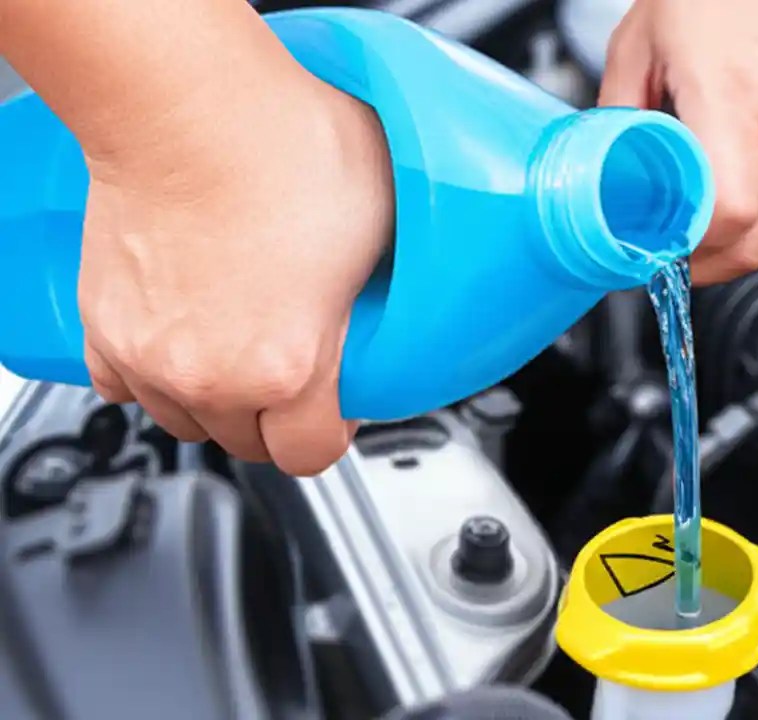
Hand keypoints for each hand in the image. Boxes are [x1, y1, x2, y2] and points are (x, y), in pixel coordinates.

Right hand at [78, 66, 393, 475]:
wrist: (188, 106)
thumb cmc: (284, 148)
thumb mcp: (386, 232)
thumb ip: (385, 300)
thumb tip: (398, 310)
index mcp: (290, 367)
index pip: (313, 454)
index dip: (336, 426)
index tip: (341, 401)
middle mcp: (213, 377)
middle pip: (250, 444)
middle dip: (279, 415)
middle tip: (296, 363)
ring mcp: (150, 357)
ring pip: (189, 422)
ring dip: (218, 400)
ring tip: (240, 346)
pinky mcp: (104, 326)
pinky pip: (124, 388)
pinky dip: (155, 376)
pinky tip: (184, 341)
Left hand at [599, 0, 757, 284]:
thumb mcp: (641, 41)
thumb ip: (620, 112)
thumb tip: (608, 165)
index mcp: (735, 96)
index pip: (728, 216)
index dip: (691, 250)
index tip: (660, 250)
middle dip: (711, 265)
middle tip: (675, 258)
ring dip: (745, 252)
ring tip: (709, 243)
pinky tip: (752, 218)